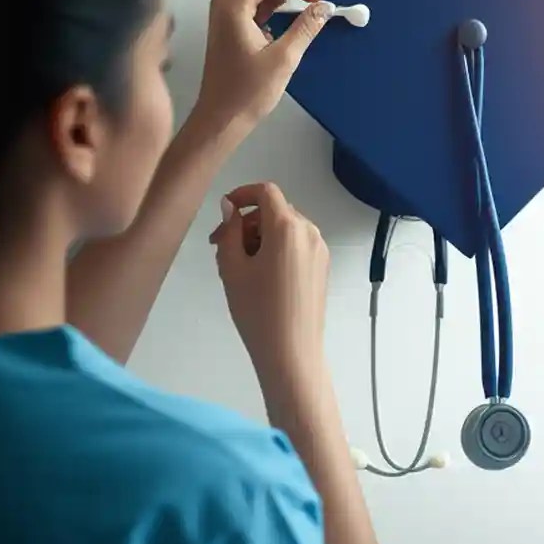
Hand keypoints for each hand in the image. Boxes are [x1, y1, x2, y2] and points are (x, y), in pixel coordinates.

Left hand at [194, 0, 332, 131]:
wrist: (222, 117)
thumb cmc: (248, 91)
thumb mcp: (284, 57)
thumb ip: (306, 27)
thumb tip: (323, 8)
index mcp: (233, 6)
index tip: (319, 0)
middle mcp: (224, 5)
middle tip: (316, 9)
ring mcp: (223, 17)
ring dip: (284, 6)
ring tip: (304, 22)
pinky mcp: (227, 30)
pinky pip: (254, 12)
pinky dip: (273, 17)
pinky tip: (284, 34)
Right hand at [212, 182, 329, 376]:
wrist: (291, 350)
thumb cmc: (257, 309)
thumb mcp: (232, 267)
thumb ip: (229, 230)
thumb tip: (231, 207)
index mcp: (288, 227)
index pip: (266, 192)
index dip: (242, 194)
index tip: (223, 213)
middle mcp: (310, 232)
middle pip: (275, 211)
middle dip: (247, 223)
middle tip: (221, 248)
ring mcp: (320, 250)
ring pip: (286, 229)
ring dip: (260, 237)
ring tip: (239, 267)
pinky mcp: (323, 267)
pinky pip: (297, 245)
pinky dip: (277, 249)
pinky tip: (261, 276)